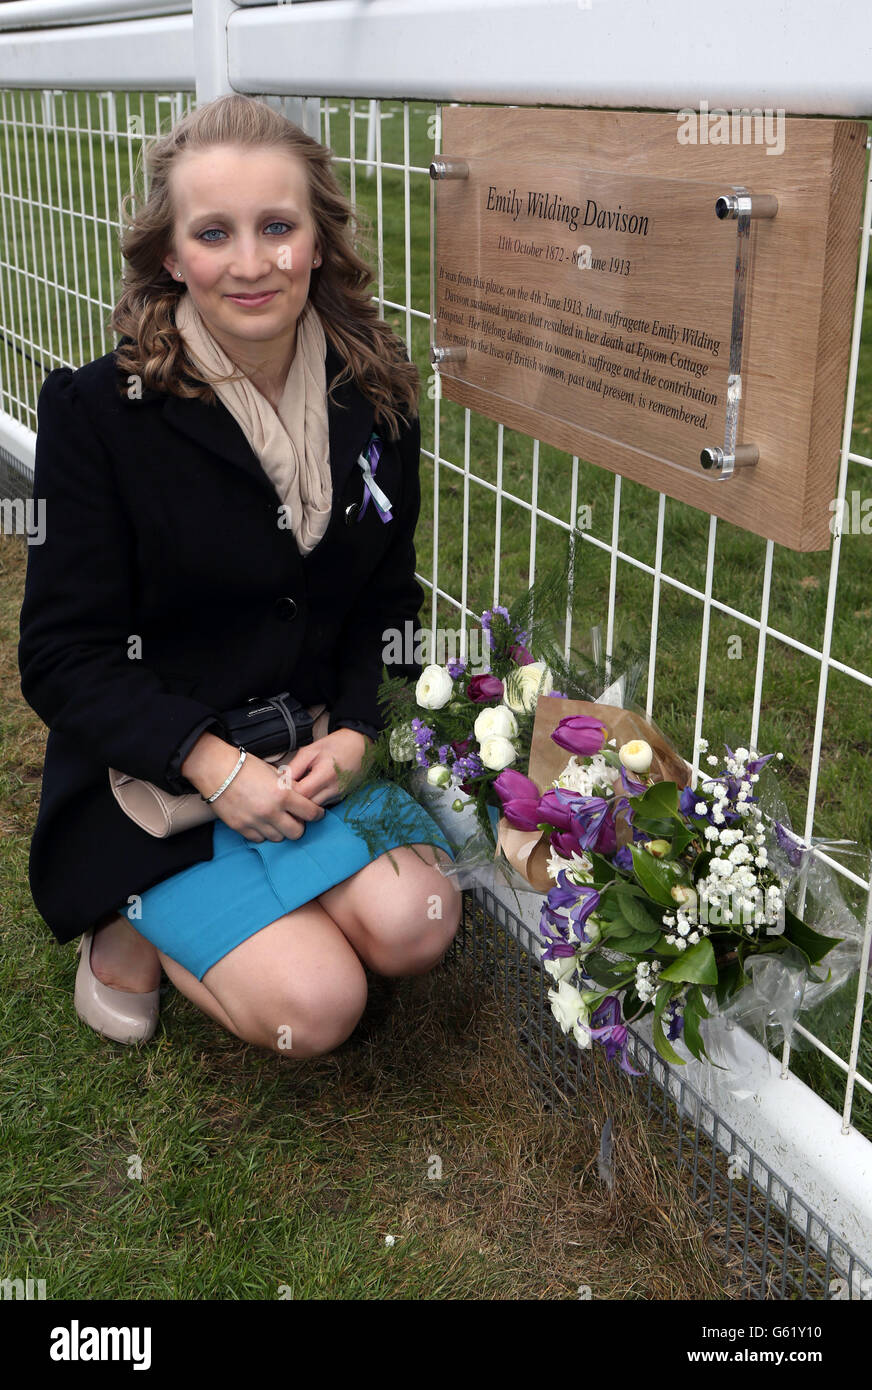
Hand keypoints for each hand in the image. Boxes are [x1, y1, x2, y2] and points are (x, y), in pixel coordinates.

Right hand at [181, 732, 325, 842]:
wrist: (216, 770)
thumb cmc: (244, 766)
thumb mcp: (273, 772)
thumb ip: (287, 787)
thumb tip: (299, 796)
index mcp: (282, 794)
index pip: (310, 813)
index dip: (317, 814)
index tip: (316, 813)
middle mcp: (271, 812)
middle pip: (297, 832)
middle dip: (299, 826)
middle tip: (296, 818)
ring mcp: (255, 822)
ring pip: (278, 838)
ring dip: (281, 830)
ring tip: (277, 819)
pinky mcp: (241, 828)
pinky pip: (260, 839)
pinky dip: (263, 832)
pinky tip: (262, 822)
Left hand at [278, 728, 370, 806]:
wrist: (361, 746)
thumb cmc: (335, 745)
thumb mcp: (311, 750)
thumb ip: (294, 767)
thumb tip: (280, 782)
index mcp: (325, 774)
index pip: (301, 793)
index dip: (288, 792)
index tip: (282, 785)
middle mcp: (334, 789)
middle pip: (306, 806)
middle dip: (294, 801)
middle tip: (286, 791)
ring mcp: (338, 796)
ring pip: (313, 809)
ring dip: (303, 803)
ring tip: (297, 790)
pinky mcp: (340, 799)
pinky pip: (321, 806)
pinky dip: (313, 801)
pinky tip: (309, 791)